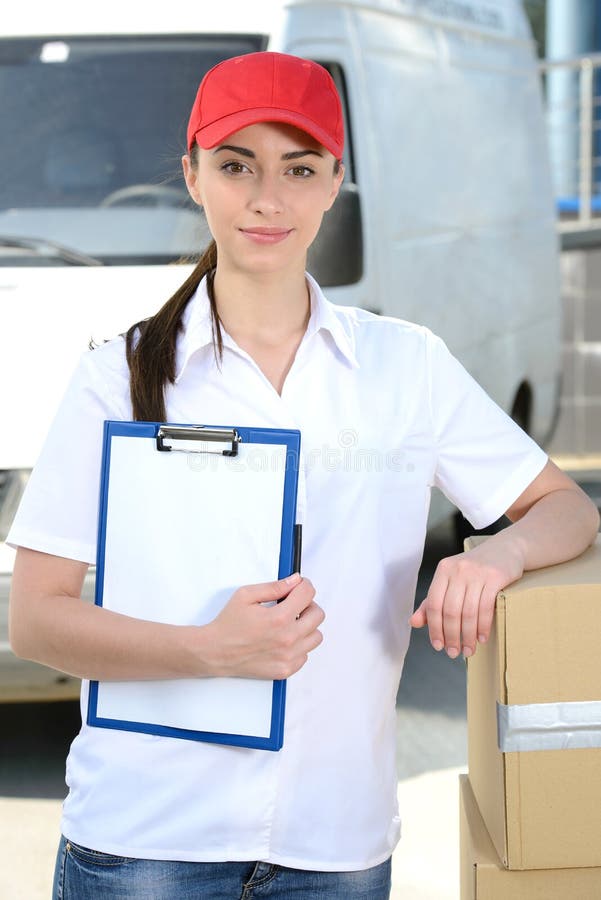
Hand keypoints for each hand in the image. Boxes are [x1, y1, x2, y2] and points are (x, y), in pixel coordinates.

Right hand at [204, 573, 323, 678]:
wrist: (215, 652)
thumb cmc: (228, 624)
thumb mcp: (246, 595)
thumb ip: (274, 587)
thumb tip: (295, 581)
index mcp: (279, 618)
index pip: (308, 594)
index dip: (304, 585)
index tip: (299, 586)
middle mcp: (287, 638)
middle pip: (318, 615)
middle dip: (308, 605)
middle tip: (294, 605)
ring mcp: (288, 657)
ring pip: (316, 636)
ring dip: (307, 626)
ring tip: (290, 624)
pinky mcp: (285, 670)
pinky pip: (306, 654)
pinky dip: (299, 646)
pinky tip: (284, 640)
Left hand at [409, 537, 524, 657]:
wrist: (506, 549)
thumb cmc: (475, 569)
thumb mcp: (451, 580)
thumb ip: (432, 601)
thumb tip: (414, 622)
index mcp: (443, 570)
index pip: (434, 604)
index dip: (434, 628)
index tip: (438, 645)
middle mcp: (457, 570)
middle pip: (450, 610)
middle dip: (451, 636)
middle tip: (454, 652)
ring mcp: (477, 572)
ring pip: (468, 612)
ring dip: (468, 636)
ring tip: (469, 650)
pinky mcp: (495, 577)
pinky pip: (485, 607)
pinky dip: (483, 626)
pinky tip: (482, 637)